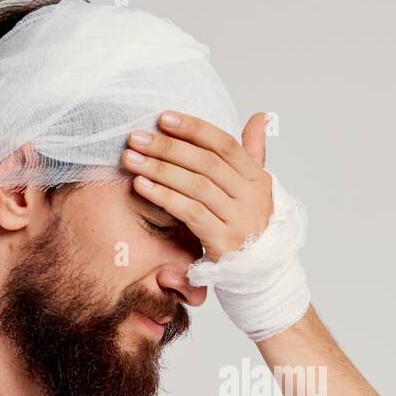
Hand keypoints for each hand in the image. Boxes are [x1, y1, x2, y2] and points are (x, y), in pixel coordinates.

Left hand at [121, 110, 311, 341]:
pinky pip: (191, 214)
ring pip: (196, 186)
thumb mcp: (258, 190)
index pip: (225, 145)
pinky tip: (142, 187)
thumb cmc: (254, 229)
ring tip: (131, 160)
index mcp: (259, 179)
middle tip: (137, 137)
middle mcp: (252, 198)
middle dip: (168, 147)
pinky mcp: (225, 243)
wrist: (264, 278)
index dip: (194, 129)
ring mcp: (240, 221)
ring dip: (160, 170)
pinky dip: (164, 198)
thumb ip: (254, 153)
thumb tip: (260, 117)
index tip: (163, 118)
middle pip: (207, 163)